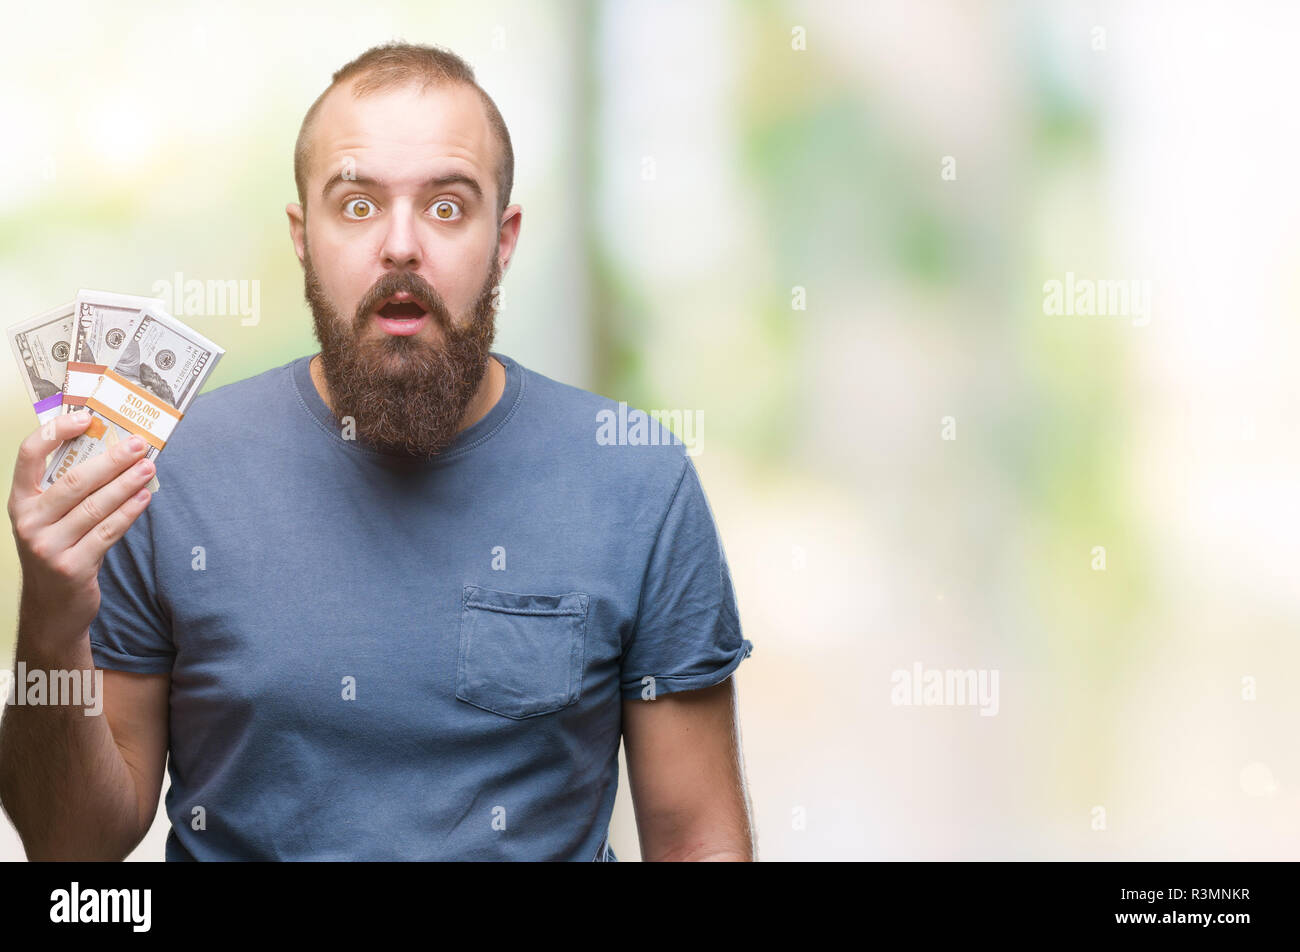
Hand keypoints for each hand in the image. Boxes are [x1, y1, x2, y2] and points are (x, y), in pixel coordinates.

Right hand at [8, 412, 154, 647]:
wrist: (51, 609)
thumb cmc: (57, 551)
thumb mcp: (50, 519)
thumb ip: (68, 490)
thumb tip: (112, 451)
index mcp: (20, 501)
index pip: (28, 455)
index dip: (55, 432)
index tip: (85, 417)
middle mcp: (28, 521)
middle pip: (74, 481)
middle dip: (111, 459)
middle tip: (138, 443)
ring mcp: (48, 546)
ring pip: (95, 506)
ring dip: (126, 483)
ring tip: (148, 466)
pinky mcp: (72, 566)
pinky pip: (108, 532)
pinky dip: (129, 512)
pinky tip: (145, 497)